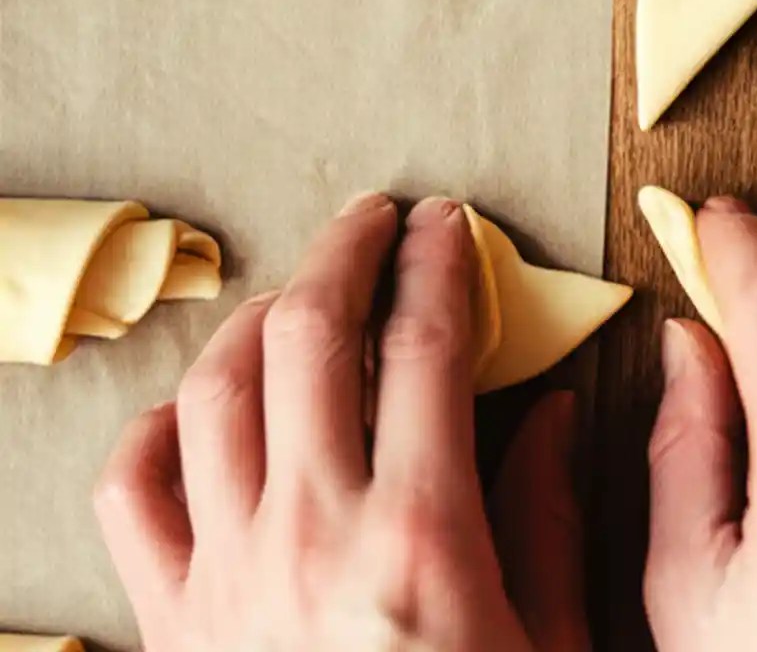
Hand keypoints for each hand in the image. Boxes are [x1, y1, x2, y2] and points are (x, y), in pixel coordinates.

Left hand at [94, 194, 587, 651]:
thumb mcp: (552, 647)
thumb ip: (550, 520)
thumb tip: (552, 415)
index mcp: (420, 541)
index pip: (427, 349)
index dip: (441, 266)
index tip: (450, 226)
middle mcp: (310, 537)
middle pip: (314, 338)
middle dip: (349, 253)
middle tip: (377, 219)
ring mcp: (227, 574)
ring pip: (218, 391)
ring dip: (262, 318)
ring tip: (301, 294)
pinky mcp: (173, 617)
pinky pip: (132, 491)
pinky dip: (158, 429)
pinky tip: (201, 409)